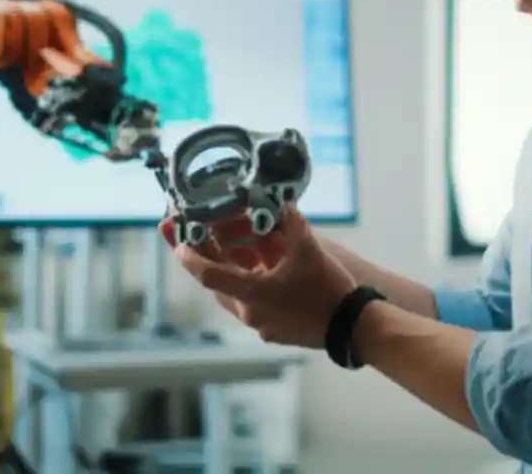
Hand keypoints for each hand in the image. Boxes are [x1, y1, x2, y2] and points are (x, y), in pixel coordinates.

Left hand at [160, 206, 356, 347]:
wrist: (354, 329)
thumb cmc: (329, 290)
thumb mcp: (309, 250)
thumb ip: (291, 223)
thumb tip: (281, 203)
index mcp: (251, 294)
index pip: (207, 274)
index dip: (189, 256)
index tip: (177, 241)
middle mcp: (250, 312)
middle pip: (217, 283)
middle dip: (206, 258)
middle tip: (195, 236)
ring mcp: (262, 324)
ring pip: (235, 292)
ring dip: (230, 269)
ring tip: (229, 244)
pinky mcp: (275, 329)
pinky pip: (253, 301)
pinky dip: (250, 281)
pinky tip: (262, 265)